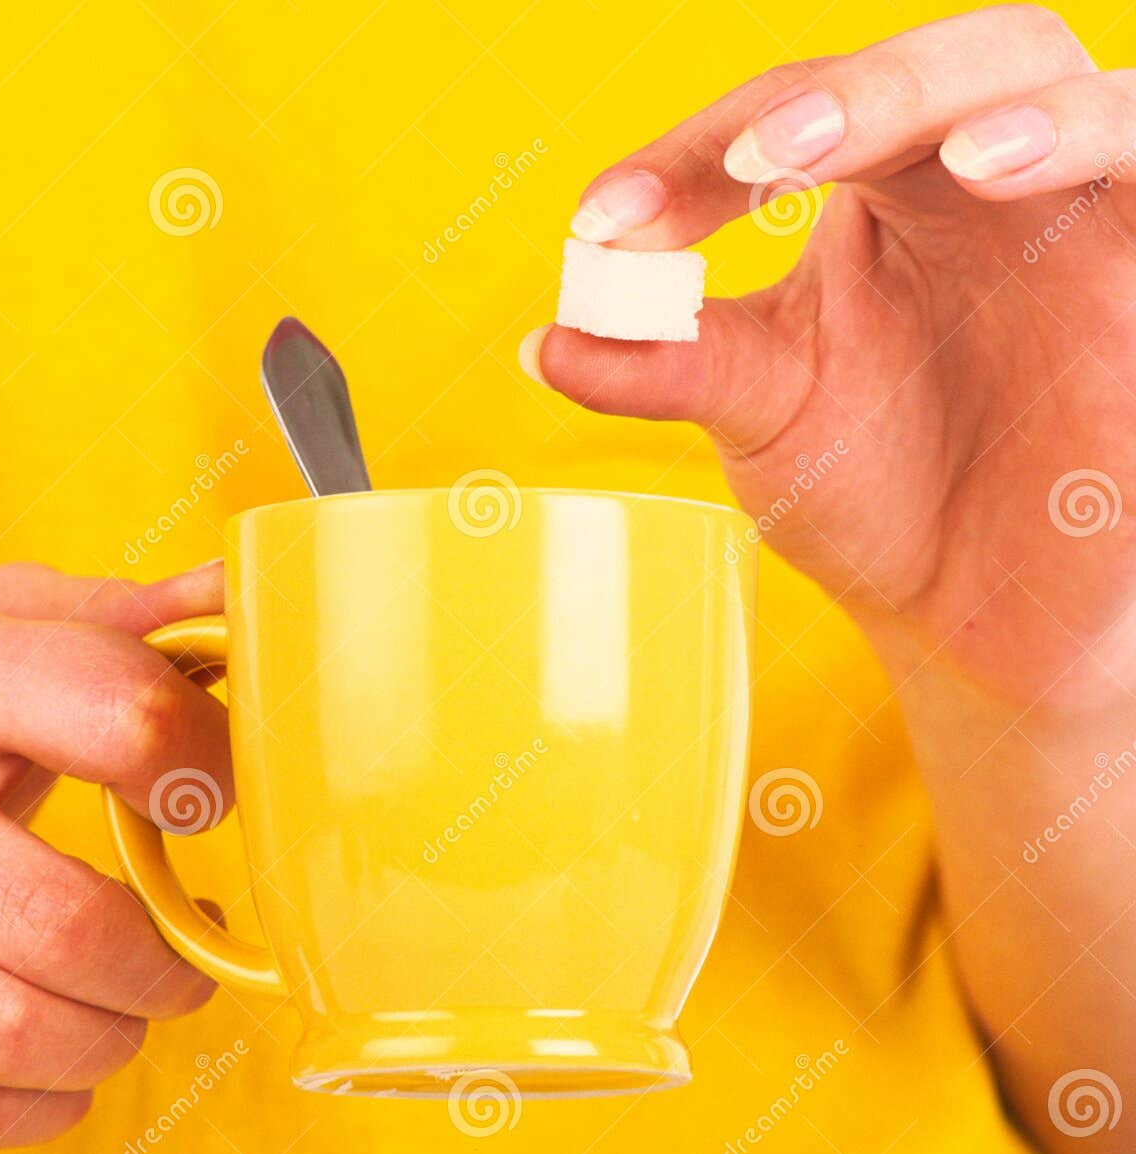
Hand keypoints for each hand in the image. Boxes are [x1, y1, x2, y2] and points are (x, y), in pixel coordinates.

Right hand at [0, 562, 228, 1146]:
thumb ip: (109, 618)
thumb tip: (239, 596)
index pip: (116, 712)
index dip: (207, 770)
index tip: (213, 801)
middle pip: (68, 919)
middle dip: (167, 963)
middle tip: (186, 957)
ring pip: (14, 1032)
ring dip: (111, 1040)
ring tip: (121, 1011)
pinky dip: (41, 1105)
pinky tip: (52, 1067)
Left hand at [531, 3, 1132, 710]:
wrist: (970, 612)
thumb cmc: (878, 495)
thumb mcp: (759, 414)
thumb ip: (663, 363)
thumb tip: (546, 342)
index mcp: (881, 196)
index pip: (792, 120)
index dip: (696, 155)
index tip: (605, 225)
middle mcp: (977, 186)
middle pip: (933, 66)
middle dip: (840, 99)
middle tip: (748, 164)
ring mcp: (1073, 219)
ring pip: (1054, 82)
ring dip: (959, 98)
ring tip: (875, 155)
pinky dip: (1085, 141)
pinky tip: (991, 169)